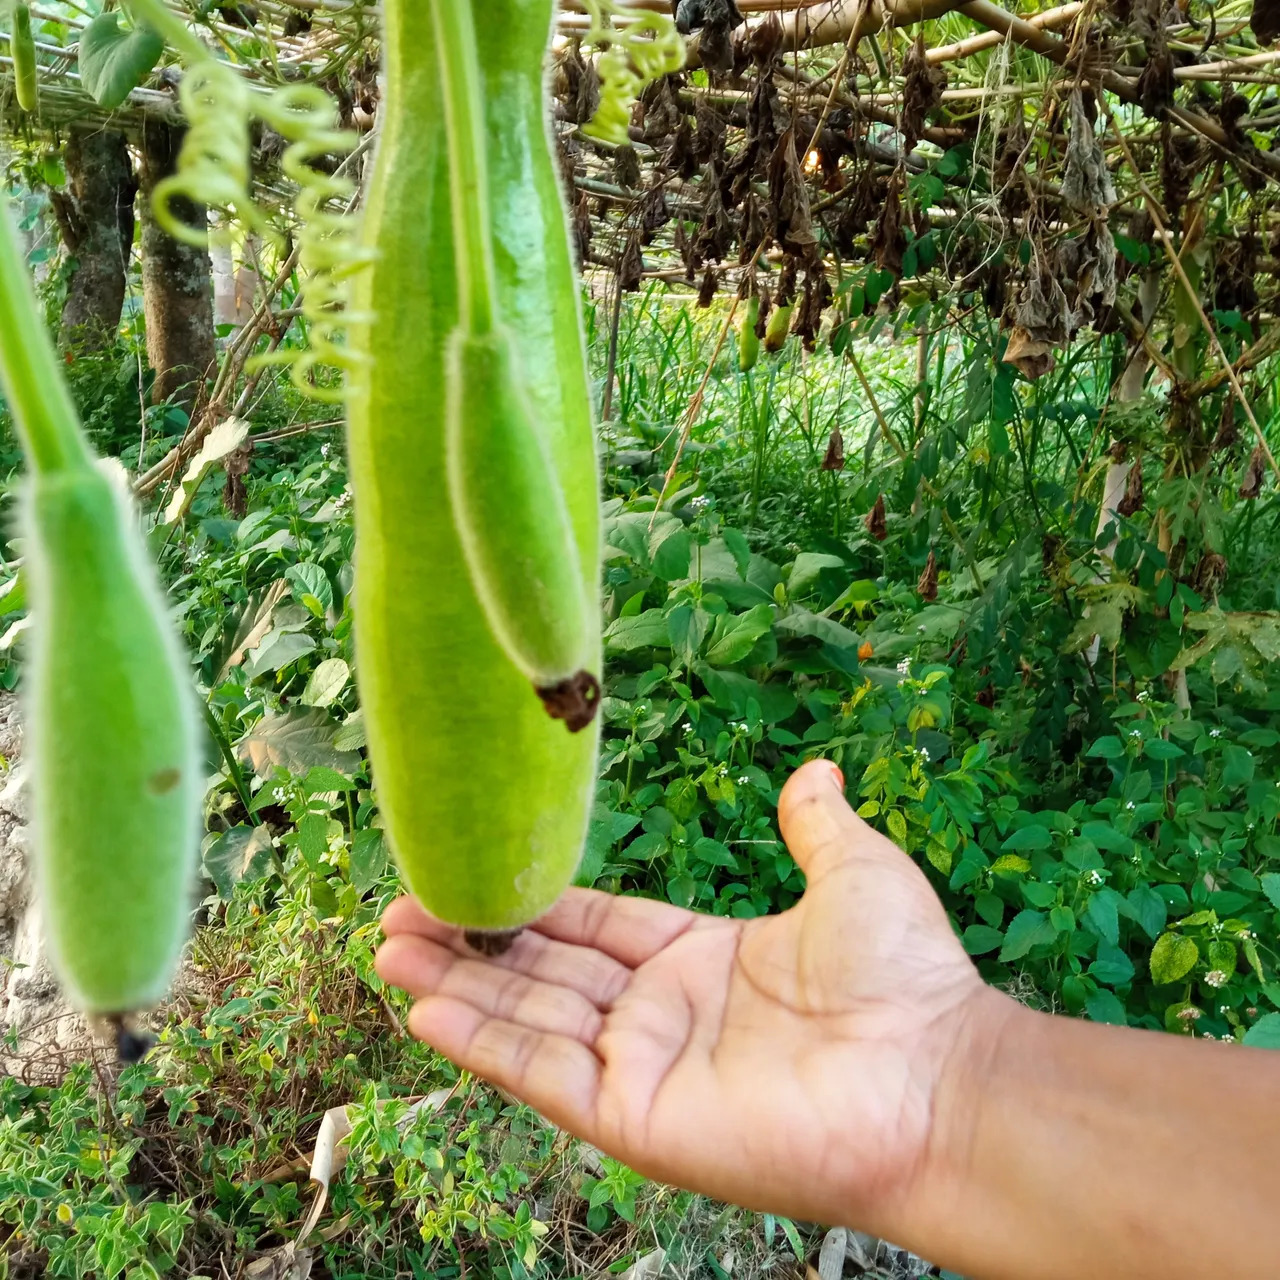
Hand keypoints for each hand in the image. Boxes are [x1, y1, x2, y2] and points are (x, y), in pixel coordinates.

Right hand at [375, 759, 1002, 1232]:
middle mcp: (662, 1012)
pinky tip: (424, 1009)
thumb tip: (817, 767)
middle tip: (399, 907)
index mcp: (700, 958)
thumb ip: (816, 824)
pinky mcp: (636, 1118)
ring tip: (386, 948)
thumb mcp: (853, 874)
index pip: (593, 924)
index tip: (472, 871)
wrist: (935, 1077)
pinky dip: (481, 1044)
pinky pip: (542, 1075)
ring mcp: (645, 1067)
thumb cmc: (905, 979)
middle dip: (473, 940)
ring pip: (528, 1018)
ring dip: (456, 985)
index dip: (532, 901)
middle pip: (545, 970)